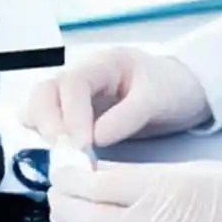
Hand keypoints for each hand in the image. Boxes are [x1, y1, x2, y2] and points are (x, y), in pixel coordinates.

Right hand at [19, 46, 211, 149]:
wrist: (183, 91)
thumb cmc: (171, 89)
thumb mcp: (159, 99)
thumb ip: (129, 116)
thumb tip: (94, 138)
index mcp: (104, 64)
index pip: (73, 83)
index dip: (72, 114)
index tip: (82, 146)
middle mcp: (81, 75)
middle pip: (45, 91)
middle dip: (48, 123)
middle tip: (65, 154)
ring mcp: (73, 94)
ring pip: (39, 104)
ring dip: (42, 129)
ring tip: (62, 157)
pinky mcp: (72, 113)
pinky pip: (45, 119)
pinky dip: (44, 135)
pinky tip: (61, 153)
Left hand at [48, 160, 221, 221]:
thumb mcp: (185, 169)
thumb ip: (137, 173)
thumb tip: (99, 170)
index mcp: (159, 191)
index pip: (95, 185)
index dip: (70, 176)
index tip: (63, 165)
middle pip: (86, 217)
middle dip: (62, 200)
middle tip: (56, 186)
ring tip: (63, 206)